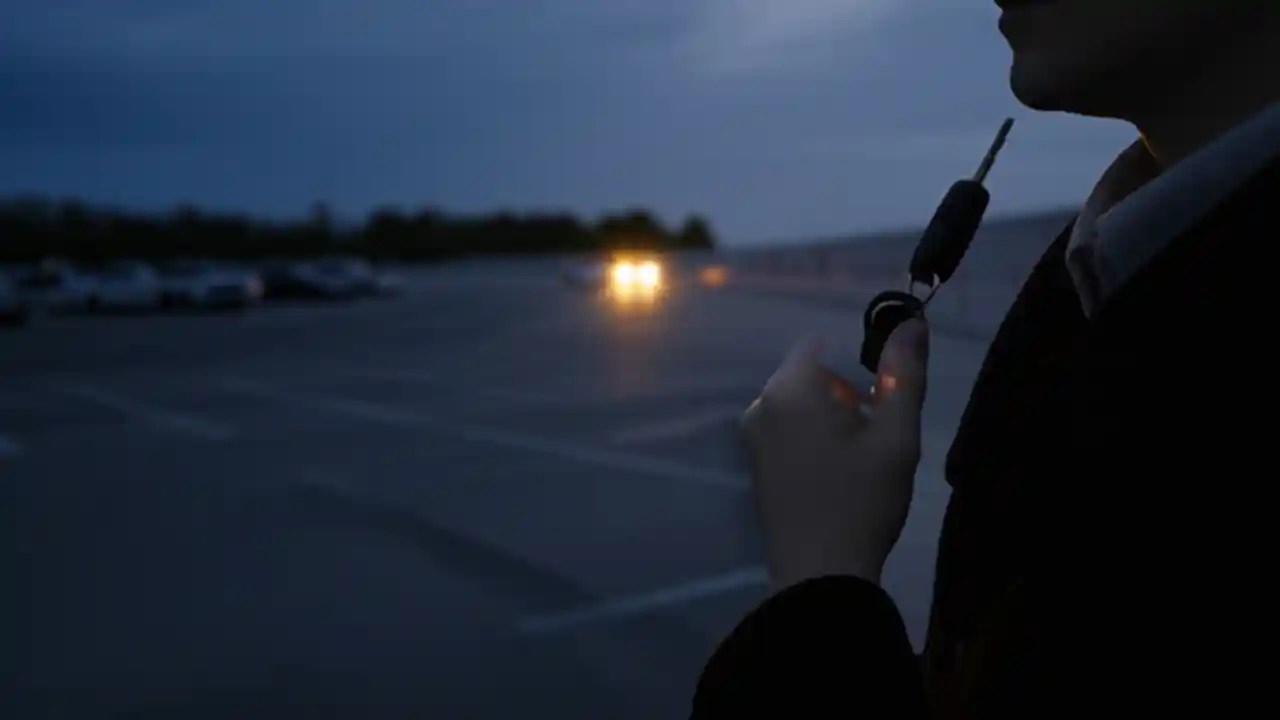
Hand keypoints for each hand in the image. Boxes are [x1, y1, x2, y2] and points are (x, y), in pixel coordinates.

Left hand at [741, 319, 929, 589]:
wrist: (819, 574)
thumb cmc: (862, 499)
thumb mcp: (896, 435)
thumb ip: (903, 374)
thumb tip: (913, 322)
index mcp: (790, 388)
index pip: (821, 346)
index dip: (856, 364)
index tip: (881, 399)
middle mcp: (761, 405)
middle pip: (812, 378)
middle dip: (847, 397)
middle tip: (875, 439)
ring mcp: (752, 438)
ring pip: (802, 408)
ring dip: (832, 422)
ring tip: (859, 463)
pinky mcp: (754, 466)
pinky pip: (788, 433)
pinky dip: (815, 443)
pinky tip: (837, 479)